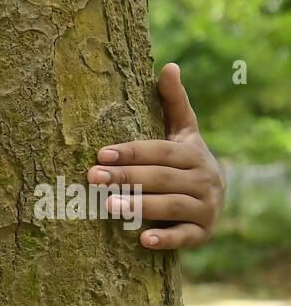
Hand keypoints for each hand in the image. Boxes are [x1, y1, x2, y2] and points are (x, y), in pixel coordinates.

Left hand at [88, 62, 223, 249]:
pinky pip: (184, 237)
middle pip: (161, 178)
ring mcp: (205, 208)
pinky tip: (143, 240)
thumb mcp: (183, 133)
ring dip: (141, 206)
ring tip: (109, 206)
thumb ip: (174, 103)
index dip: (131, 152)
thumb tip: (169, 65)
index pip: (160, 151)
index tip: (100, 153)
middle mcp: (204, 179)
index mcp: (194, 153)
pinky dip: (165, 238)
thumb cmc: (185, 163)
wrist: (212, 200)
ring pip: (171, 206)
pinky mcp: (201, 233)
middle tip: (93, 178)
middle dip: (127, 177)